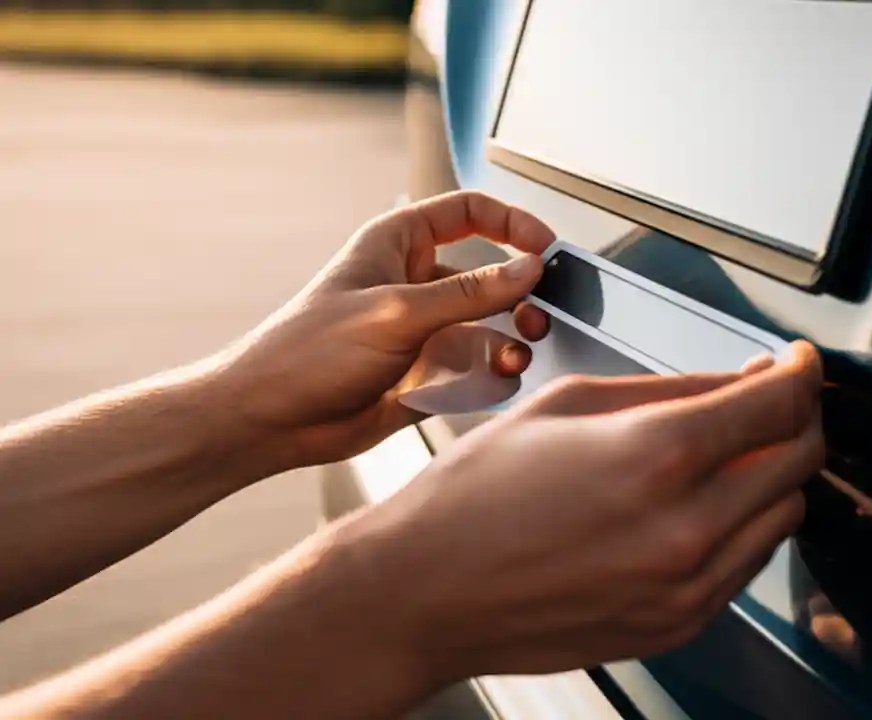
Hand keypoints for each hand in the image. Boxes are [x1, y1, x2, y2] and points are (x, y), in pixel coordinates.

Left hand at [213, 191, 554, 472]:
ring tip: (512, 357)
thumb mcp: (397, 312)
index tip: (546, 248)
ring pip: (491, 326)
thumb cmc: (307, 353)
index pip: (468, 212)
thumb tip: (528, 268)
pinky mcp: (427, 375)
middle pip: (490, 274)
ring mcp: (423, 331)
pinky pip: (477, 369)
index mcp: (398, 245)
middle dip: (520, 295)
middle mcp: (415, 284)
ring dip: (510, 341)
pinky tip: (490, 382)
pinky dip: (492, 376)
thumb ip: (471, 292)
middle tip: (536, 316)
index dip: (512, 223)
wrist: (269, 420)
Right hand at [348, 342, 823, 681]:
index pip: (780, 403)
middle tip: (775, 398)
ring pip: (784, 516)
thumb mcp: (567, 404)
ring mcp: (688, 586)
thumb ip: (669, 390)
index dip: (801, 372)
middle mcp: (687, 528)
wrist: (426, 592)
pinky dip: (743, 527)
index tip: (799, 361)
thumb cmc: (475, 497)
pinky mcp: (680, 624)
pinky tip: (701, 505)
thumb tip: (737, 381)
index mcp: (657, 455)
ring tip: (730, 453)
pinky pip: (748, 565)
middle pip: (801, 459)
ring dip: (773, 476)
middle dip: (798, 417)